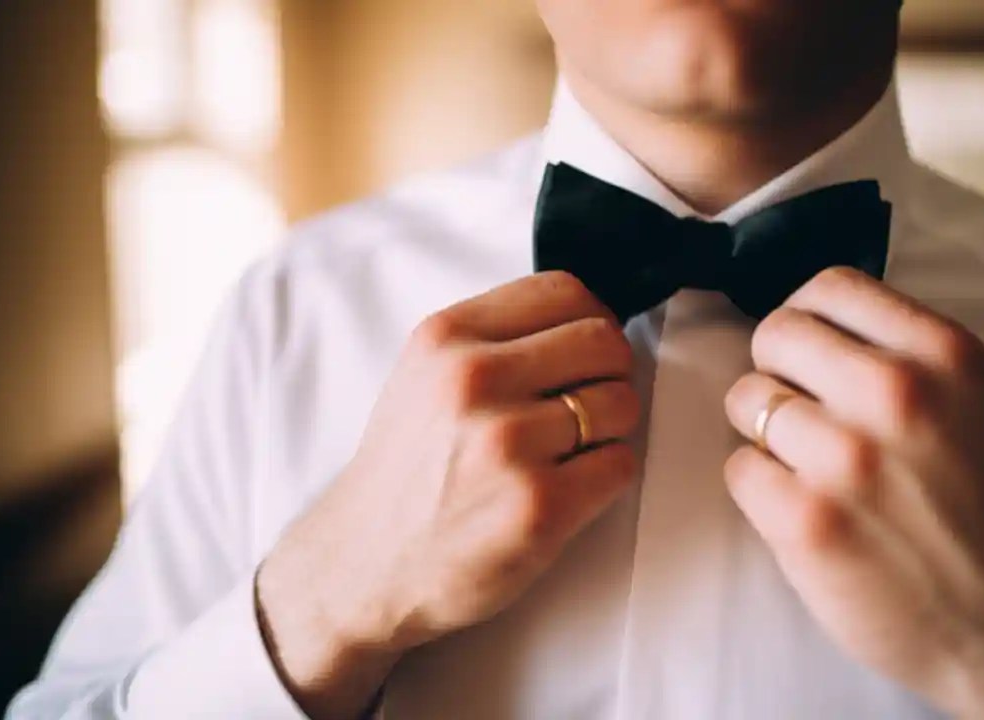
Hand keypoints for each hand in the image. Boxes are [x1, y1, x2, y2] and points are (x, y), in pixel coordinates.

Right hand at [256, 272, 640, 719]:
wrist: (362, 567)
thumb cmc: (407, 473)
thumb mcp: (424, 376)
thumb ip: (494, 338)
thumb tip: (588, 317)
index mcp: (446, 338)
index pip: (565, 290)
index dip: (591, 321)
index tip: (584, 353)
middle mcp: (473, 381)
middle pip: (604, 342)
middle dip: (608, 375)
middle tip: (583, 408)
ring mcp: (507, 444)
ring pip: (620, 403)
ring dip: (608, 431)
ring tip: (565, 454)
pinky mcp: (539, 506)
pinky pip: (620, 464)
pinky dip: (605, 477)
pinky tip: (565, 490)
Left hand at [724, 267, 983, 718]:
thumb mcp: (983, 402)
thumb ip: (909, 356)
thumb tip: (824, 332)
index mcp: (942, 353)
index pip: (830, 286)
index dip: (809, 318)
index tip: (811, 350)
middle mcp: (891, 392)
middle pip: (775, 334)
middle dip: (779, 370)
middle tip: (803, 412)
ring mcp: (842, 457)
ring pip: (746, 400)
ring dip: (767, 434)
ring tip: (810, 468)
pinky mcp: (804, 520)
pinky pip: (739, 469)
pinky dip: (761, 488)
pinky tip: (803, 510)